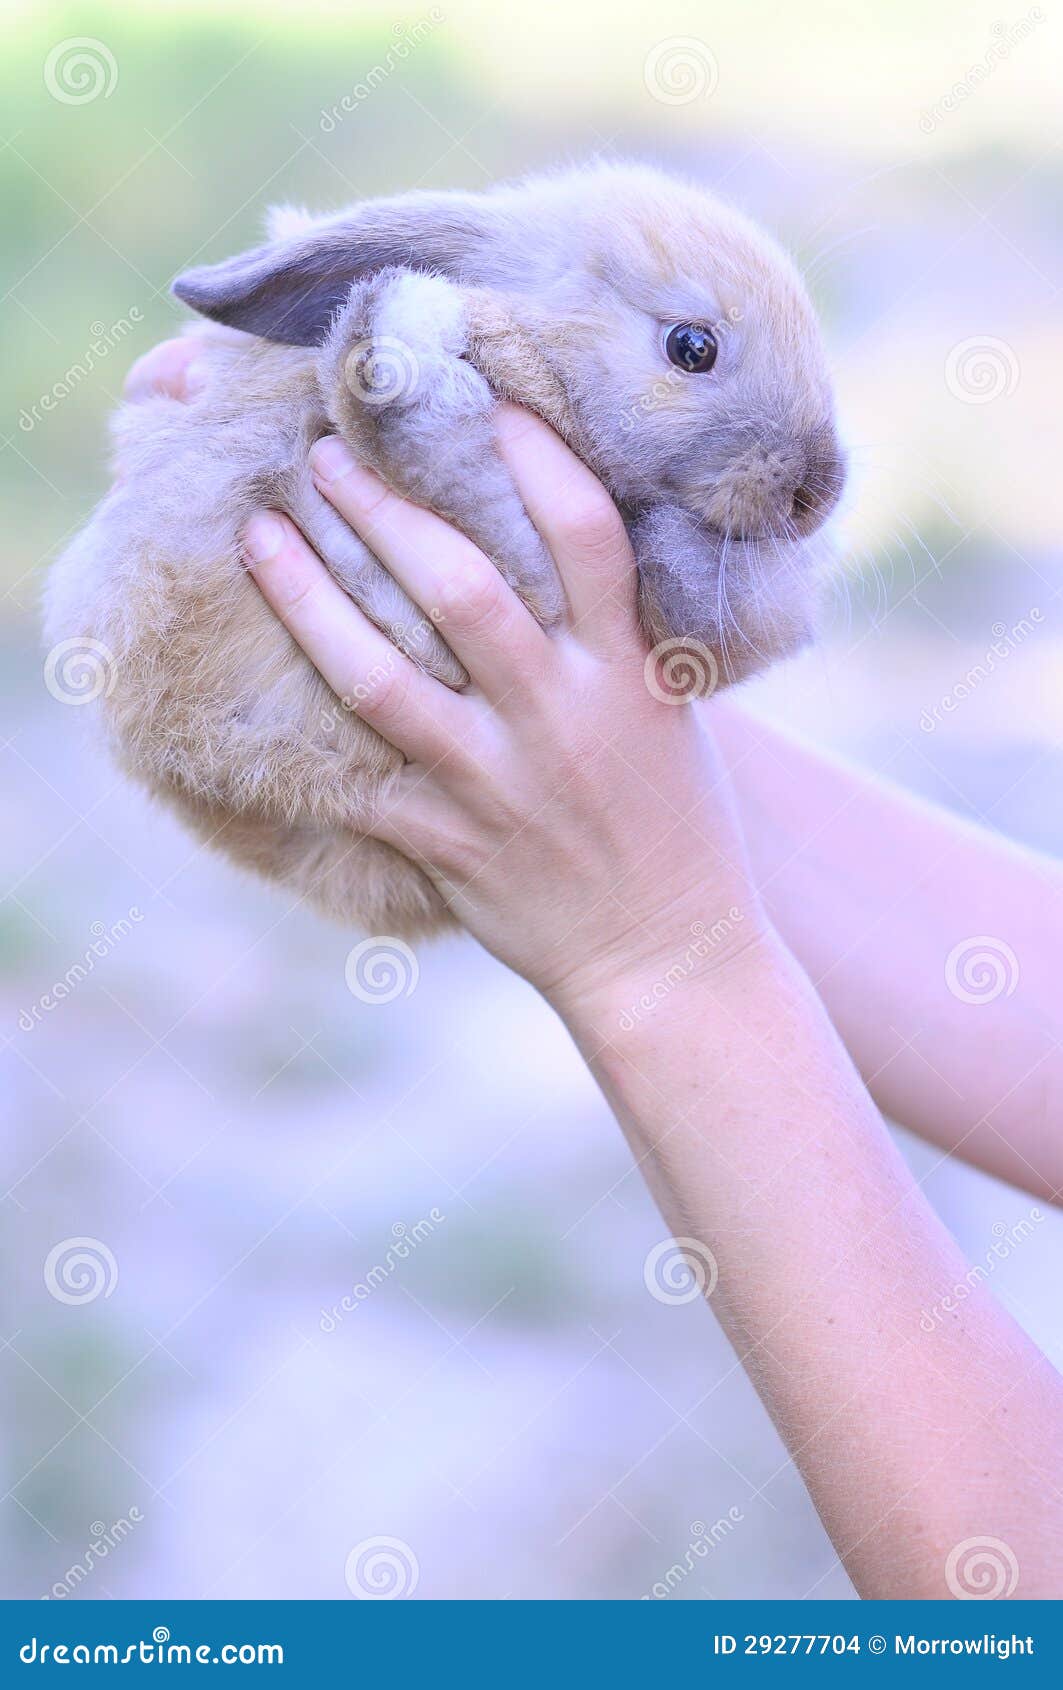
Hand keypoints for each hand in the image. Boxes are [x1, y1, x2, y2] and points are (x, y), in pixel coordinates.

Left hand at [242, 410, 769, 1013]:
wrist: (669, 958)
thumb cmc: (676, 828)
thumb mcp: (666, 716)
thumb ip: (618, 636)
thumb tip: (561, 542)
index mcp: (628, 673)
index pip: (584, 534)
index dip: (531, 453)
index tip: (478, 395)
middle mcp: (562, 716)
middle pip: (460, 587)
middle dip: (384, 508)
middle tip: (326, 451)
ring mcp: (500, 783)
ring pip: (383, 677)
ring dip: (312, 598)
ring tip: (261, 533)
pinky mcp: (450, 844)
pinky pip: (358, 784)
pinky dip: (299, 748)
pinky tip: (240, 699)